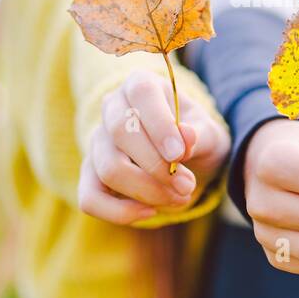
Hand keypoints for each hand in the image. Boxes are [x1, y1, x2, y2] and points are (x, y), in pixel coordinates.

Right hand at [78, 70, 229, 224]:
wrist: (184, 157)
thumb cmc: (196, 138)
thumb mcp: (208, 133)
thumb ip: (199, 135)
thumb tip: (186, 135)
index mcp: (141, 84)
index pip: (141, 94)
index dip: (159, 124)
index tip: (179, 154)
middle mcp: (112, 107)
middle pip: (120, 133)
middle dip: (157, 166)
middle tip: (188, 186)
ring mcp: (97, 141)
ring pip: (108, 168)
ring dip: (147, 191)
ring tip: (179, 198)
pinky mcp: (90, 174)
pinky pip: (90, 199)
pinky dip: (120, 212)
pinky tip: (150, 212)